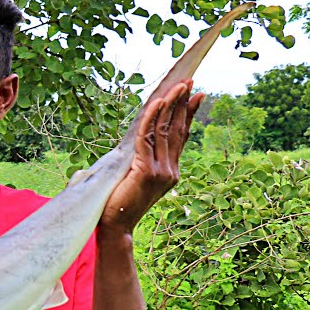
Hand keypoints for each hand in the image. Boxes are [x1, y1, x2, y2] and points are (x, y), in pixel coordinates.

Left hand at [100, 79, 203, 234]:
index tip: (196, 95)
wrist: (114, 226)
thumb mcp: (134, 178)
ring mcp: (161, 171)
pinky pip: (148, 138)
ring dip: (170, 106)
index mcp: (169, 171)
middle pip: (177, 130)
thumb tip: (134, 145)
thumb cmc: (117, 204)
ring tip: (176, 86)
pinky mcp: (147, 171)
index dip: (188, 115)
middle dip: (183, 104)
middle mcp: (170, 170)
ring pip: (165, 131)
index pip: (181, 137)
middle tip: (188, 82)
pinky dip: (152, 119)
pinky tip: (156, 103)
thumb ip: (140, 162)